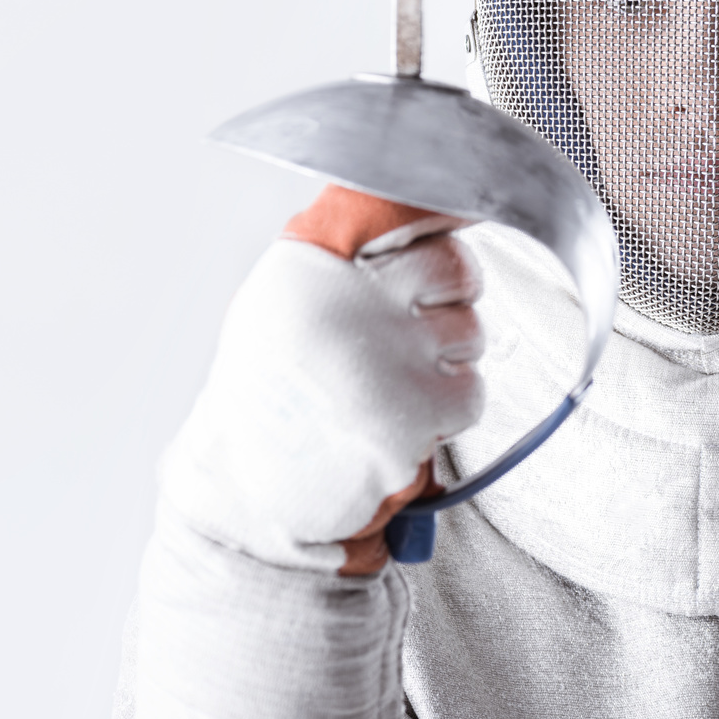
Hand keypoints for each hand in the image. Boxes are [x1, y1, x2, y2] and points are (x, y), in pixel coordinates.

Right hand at [157, 185, 483, 574]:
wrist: (248, 498)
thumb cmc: (268, 405)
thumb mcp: (277, 307)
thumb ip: (340, 263)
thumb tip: (417, 223)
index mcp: (313, 264)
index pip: (416, 220)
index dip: (437, 250)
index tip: (438, 266)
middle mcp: (352, 300)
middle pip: (457, 271)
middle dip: (450, 304)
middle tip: (414, 338)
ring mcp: (389, 354)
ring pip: (471, 333)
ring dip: (447, 362)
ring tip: (394, 387)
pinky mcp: (416, 410)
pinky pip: (471, 392)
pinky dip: (448, 412)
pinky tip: (404, 422)